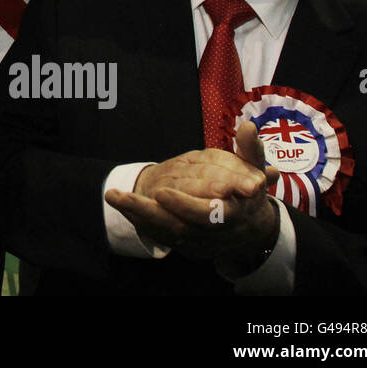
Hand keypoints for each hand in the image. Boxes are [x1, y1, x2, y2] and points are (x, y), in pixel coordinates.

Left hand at [106, 124, 279, 261]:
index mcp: (234, 214)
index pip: (213, 215)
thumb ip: (250, 149)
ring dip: (139, 213)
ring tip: (113, 195)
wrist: (245, 228)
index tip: (163, 193)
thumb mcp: (253, 170)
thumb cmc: (246, 192)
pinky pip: (154, 231)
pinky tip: (116, 200)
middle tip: (148, 192)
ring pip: (166, 230)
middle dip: (162, 210)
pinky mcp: (180, 241)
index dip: (188, 207)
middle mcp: (213, 232)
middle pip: (183, 226)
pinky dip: (135, 217)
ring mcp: (195, 238)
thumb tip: (248, 126)